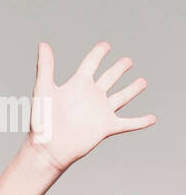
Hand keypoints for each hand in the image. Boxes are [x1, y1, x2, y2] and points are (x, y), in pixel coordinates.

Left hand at [27, 42, 155, 173]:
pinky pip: (127, 123)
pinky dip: (140, 121)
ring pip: (121, 97)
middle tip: (128, 61)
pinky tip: (152, 118)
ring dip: (132, 89)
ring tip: (142, 82)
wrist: (48, 149)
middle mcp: (91, 97)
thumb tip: (43, 44)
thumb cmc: (42, 122)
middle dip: (119, 69)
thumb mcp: (44, 90)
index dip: (98, 53)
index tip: (106, 46)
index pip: (91, 63)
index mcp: (78, 85)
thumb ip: (45, 67)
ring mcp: (100, 112)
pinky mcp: (106, 127)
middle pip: (110, 78)